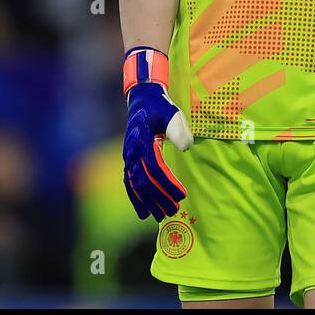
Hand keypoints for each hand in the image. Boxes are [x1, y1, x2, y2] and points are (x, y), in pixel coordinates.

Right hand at [121, 47, 192, 220]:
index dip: (168, 184)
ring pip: (135, 185)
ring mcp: (127, 156)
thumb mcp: (172, 113)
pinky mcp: (128, 159)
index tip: (182, 195)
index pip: (155, 169)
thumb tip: (186, 146)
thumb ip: (178, 129)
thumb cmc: (160, 106)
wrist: (142, 97)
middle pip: (144, 181)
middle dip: (159, 198)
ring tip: (159, 217)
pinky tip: (142, 211)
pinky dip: (135, 198)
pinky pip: (129, 182)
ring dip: (147, 202)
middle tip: (173, 211)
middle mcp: (131, 151)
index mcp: (141, 141)